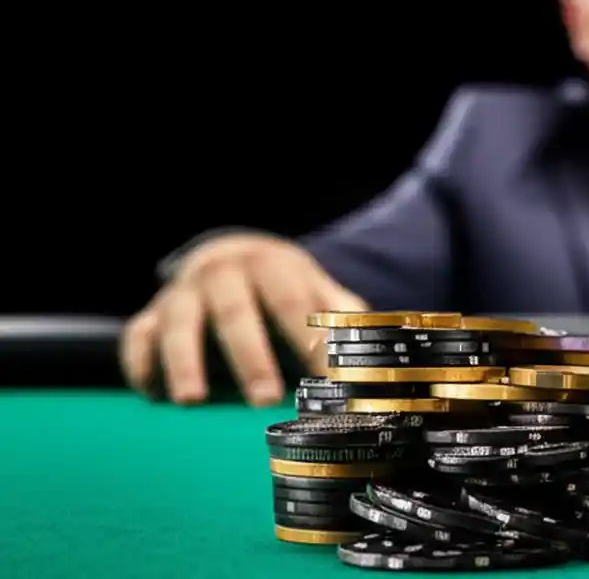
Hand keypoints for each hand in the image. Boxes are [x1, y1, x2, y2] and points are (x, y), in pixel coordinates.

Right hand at [120, 233, 367, 404]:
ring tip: (193, 401)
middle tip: (266, 399)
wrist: (234, 258)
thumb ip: (346, 324)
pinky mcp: (150, 318)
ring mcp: (182, 295)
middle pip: (235, 311)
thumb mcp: (321, 294)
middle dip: (251, 356)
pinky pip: (138, 338)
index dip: (310, 339)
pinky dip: (141, 365)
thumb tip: (379, 367)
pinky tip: (153, 396)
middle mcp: (221, 273)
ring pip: (180, 324)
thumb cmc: (288, 292)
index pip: (293, 300)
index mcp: (271, 264)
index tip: (328, 381)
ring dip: (186, 362)